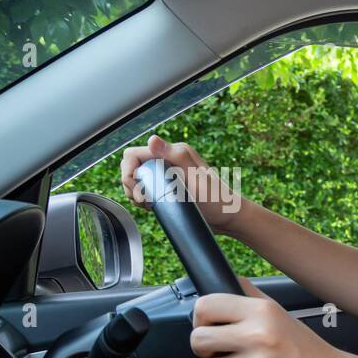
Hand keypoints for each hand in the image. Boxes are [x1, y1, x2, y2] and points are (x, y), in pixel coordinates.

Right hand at [120, 135, 251, 233]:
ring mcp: (168, 175)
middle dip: (130, 184)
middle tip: (143, 200)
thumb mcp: (195, 177)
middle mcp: (168, 161)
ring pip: (137, 180)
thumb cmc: (218, 199)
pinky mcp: (168, 188)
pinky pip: (146, 190)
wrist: (229, 218)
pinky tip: (153, 207)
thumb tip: (152, 139)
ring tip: (149, 204)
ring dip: (136, 193)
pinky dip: (143, 199)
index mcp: (173, 153)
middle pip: (133, 167)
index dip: (128, 171)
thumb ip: (175, 157)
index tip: (135, 188)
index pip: (134, 155)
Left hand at [189, 278, 347, 357]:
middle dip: (205, 347)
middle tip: (221, 349)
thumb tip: (224, 280)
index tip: (208, 325)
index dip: (200, 318)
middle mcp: (259, 336)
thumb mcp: (279, 311)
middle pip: (199, 339)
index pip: (205, 306)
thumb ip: (250, 295)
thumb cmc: (303, 346)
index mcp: (262, 312)